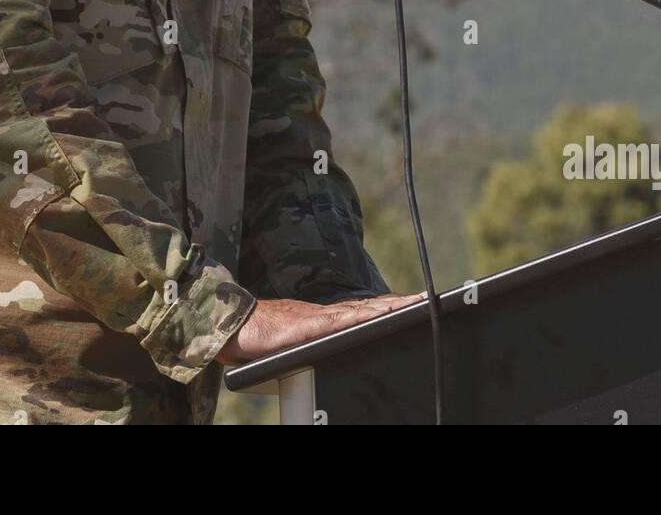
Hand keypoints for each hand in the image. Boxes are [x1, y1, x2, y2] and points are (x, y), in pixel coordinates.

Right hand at [217, 292, 423, 364]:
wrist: (233, 328)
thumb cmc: (258, 341)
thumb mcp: (293, 347)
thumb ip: (310, 349)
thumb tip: (322, 362)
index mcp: (323, 321)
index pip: (363, 312)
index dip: (388, 308)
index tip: (412, 304)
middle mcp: (326, 315)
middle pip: (371, 307)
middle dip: (400, 303)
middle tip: (428, 299)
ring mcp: (319, 317)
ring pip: (363, 310)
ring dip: (390, 306)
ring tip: (416, 303)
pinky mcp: (309, 325)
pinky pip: (342, 320)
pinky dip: (364, 316)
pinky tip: (380, 314)